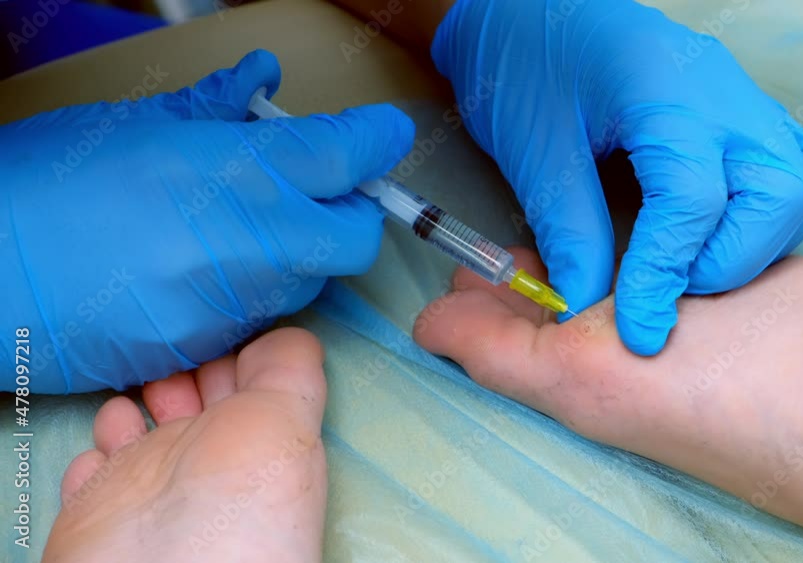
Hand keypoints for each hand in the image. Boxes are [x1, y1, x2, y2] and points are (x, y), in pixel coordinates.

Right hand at [1, 50, 413, 392]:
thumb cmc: (49, 187)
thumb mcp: (135, 123)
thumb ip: (218, 105)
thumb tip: (263, 79)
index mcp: (237, 173)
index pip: (347, 157)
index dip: (375, 142)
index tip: (379, 135)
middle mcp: (251, 244)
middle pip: (356, 238)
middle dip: (352, 211)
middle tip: (320, 188)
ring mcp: (232, 304)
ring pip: (312, 281)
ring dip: (303, 251)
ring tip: (248, 225)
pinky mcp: (207, 346)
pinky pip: (258, 315)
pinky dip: (253, 288)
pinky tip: (205, 267)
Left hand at [431, 0, 802, 354]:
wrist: (533, 16)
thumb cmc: (526, 68)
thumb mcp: (536, 154)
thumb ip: (568, 234)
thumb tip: (587, 308)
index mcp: (663, 92)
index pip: (692, 201)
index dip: (666, 275)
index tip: (638, 329)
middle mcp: (722, 92)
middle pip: (779, 192)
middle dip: (729, 261)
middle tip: (670, 287)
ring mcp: (743, 98)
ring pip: (802, 183)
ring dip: (756, 241)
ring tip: (691, 262)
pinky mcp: (746, 111)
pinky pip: (795, 167)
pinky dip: (768, 215)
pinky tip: (717, 233)